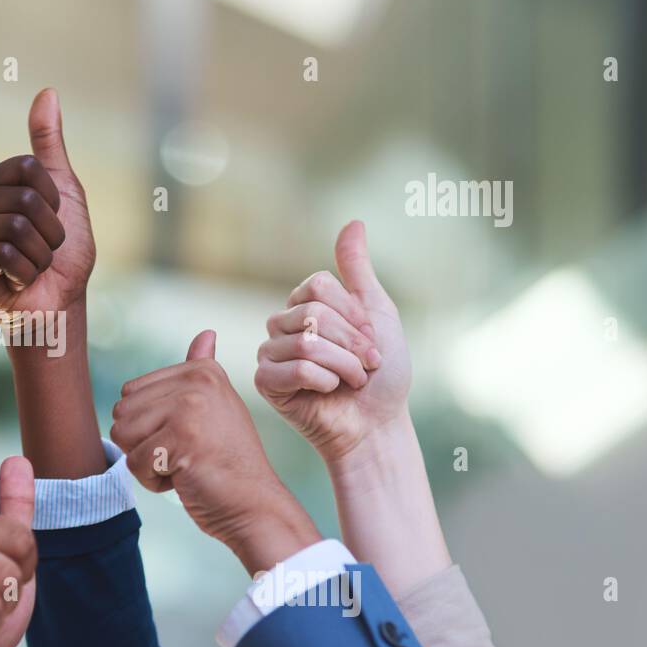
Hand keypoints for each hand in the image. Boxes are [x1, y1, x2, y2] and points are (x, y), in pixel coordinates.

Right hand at [0, 88, 94, 321]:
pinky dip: (24, 272)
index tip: (50, 220)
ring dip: (39, 256)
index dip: (53, 199)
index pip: (27, 169)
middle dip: (49, 233)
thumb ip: (49, 145)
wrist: (57, 304)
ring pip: (14, 228)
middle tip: (41, 251)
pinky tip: (14, 282)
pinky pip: (1, 254)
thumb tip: (48, 91)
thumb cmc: (62, 254)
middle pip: (23, 200)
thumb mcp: (64, 192)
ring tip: (29, 266)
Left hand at [111, 331, 318, 573]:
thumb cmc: (229, 461)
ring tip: (184, 464)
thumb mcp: (218, 407)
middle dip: (142, 444)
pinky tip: (185, 479)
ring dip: (146, 462)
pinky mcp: (181, 440)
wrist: (254, 505)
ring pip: (123, 436)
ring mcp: (190, 409)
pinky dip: (153, 482)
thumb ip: (202, 370)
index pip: (130, 393)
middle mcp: (196, 382)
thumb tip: (206, 334)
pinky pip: (134, 463)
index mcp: (201, 371)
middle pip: (122, 413)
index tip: (187, 436)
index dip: (148, 425)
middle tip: (185, 454)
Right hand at [254, 221, 410, 463]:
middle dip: (351, 342)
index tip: (372, 338)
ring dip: (343, 364)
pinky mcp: (265, 383)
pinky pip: (292, 369)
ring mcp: (270, 353)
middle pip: (310, 312)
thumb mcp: (377, 313)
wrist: (377, 424)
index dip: (352, 313)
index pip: (316, 285)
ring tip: (352, 381)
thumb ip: (358, 270)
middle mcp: (282, 325)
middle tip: (367, 365)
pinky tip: (328, 392)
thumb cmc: (380, 375)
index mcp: (305, 305)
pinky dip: (323, 381)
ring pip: (304, 342)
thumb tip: (353, 222)